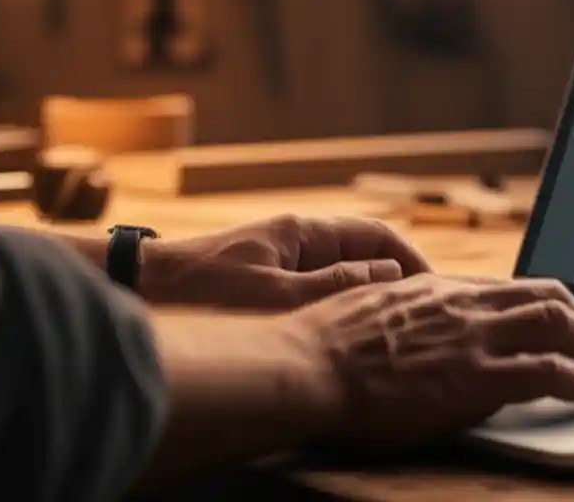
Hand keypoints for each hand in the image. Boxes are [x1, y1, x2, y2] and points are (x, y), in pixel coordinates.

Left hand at [141, 215, 430, 308]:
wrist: (137, 291)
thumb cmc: (204, 293)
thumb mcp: (280, 295)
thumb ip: (340, 285)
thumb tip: (392, 277)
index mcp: (304, 232)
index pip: (378, 237)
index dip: (412, 262)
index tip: (435, 293)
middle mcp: (296, 241)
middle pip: (365, 257)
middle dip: (397, 285)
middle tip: (422, 318)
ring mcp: (281, 264)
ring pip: (342, 279)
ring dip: (367, 301)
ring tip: (391, 333)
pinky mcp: (264, 287)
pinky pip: (318, 295)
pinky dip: (338, 312)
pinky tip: (342, 340)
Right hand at [292, 274, 573, 451]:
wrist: (301, 366)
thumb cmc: (318, 351)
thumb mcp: (367, 316)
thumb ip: (404, 319)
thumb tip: (418, 332)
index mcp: (438, 290)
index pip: (511, 288)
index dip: (550, 305)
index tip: (569, 321)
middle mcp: (464, 303)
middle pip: (548, 297)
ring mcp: (473, 336)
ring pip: (562, 325)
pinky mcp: (477, 375)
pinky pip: (553, 371)